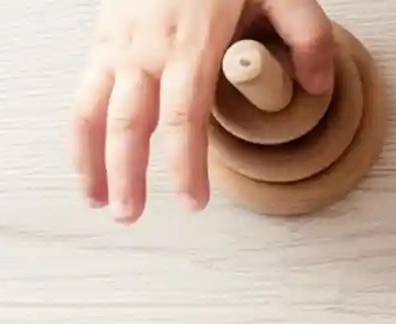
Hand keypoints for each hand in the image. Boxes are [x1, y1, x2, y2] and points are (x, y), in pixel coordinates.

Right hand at [73, 0, 335, 222]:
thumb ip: (306, 36)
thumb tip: (317, 87)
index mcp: (192, 41)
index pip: (184, 116)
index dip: (185, 164)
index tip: (193, 203)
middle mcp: (147, 48)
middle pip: (129, 123)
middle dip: (127, 174)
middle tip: (132, 216)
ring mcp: (118, 44)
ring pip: (94, 112)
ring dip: (93, 162)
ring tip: (100, 204)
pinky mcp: (102, 40)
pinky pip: (82, 94)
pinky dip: (79, 136)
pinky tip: (87, 167)